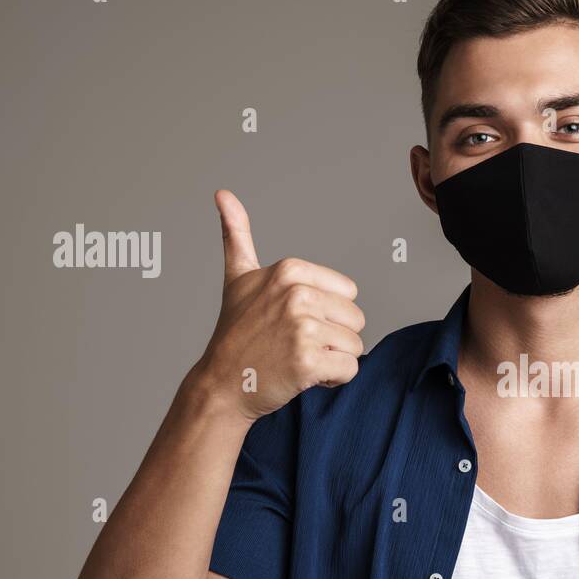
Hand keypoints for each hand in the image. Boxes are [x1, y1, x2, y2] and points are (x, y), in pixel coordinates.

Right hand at [194, 189, 364, 422]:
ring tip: (298, 359)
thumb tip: (223, 194)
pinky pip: (350, 369)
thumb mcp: (237, 277)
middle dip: (334, 337)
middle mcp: (297, 294)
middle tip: (296, 344)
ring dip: (333, 359)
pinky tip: (304, 376)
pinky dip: (333, 379)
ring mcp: (302, 327)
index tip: (293, 321)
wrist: (222, 384)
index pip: (349, 292)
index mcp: (290, 269)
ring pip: (355, 345)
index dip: (328, 313)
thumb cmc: (235, 333)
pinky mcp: (308, 361)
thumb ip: (237, 235)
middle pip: (356, 319)